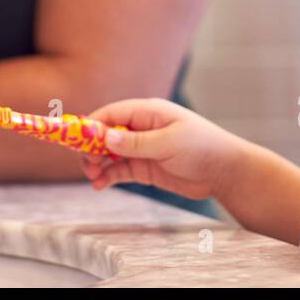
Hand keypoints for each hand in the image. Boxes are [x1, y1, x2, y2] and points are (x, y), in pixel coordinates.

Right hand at [79, 98, 246, 199]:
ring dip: (97, 163)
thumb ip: (136, 142)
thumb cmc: (202, 147)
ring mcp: (142, 148)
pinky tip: (99, 185)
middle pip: (106, 134)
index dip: (91, 125)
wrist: (225, 171)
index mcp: (148, 113)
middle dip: (91, 147)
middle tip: (85, 164)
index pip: (112, 114)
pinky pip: (120, 169)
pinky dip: (107, 176)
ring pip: (110, 153)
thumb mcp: (169, 143)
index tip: (75, 139)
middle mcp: (141, 128)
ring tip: (92, 176)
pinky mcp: (145, 167)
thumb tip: (105, 137)